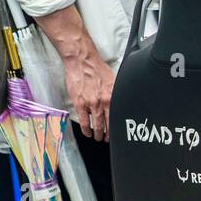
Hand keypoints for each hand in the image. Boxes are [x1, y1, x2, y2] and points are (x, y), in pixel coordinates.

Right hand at [35, 5, 113, 141]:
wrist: (82, 60)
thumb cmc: (97, 68)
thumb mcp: (113, 80)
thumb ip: (115, 92)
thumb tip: (120, 102)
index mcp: (113, 96)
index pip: (117, 116)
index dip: (118, 127)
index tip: (118, 133)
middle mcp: (104, 101)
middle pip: (108, 123)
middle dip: (108, 134)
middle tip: (107, 139)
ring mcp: (91, 103)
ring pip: (96, 124)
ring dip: (97, 133)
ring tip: (97, 137)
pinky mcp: (80, 103)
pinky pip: (84, 120)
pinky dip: (86, 128)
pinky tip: (87, 132)